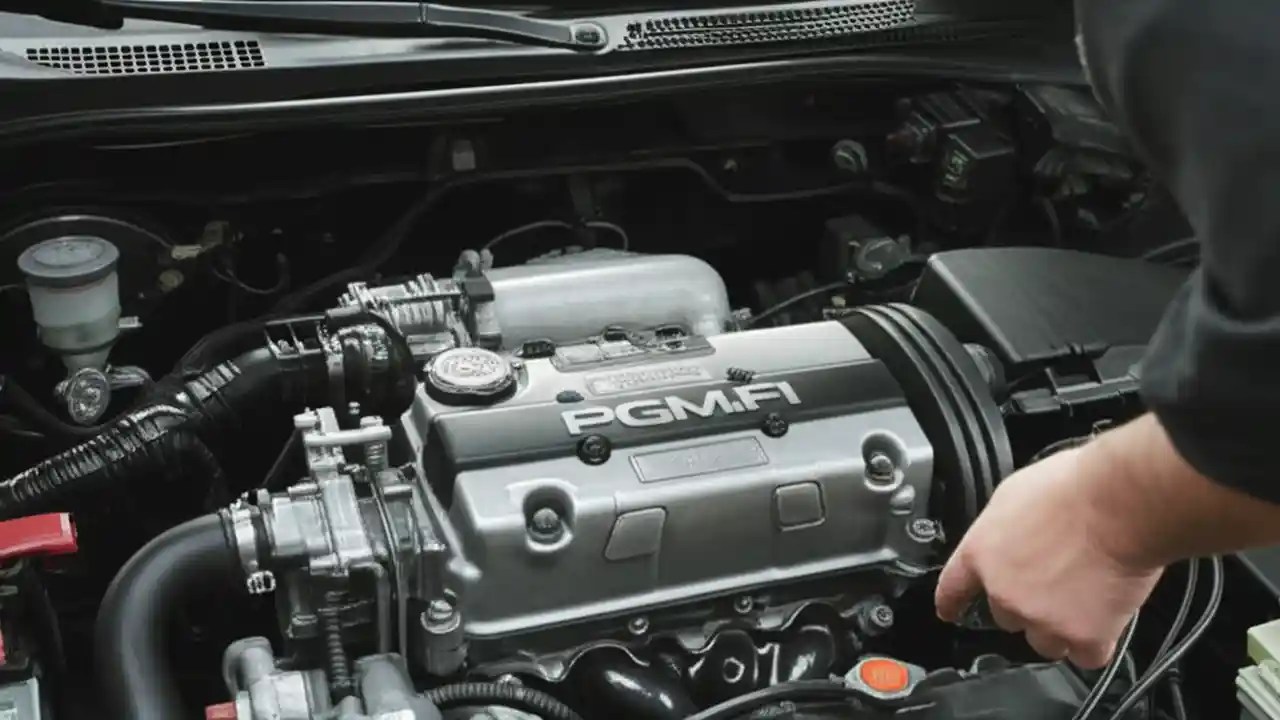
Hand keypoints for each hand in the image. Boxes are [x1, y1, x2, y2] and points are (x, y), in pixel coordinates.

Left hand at [934, 446, 1163, 668]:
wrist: (1118, 503)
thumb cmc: (1074, 487)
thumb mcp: (1014, 494)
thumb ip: (1003, 528)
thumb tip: (1012, 538)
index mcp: (982, 553)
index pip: (953, 588)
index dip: (951, 602)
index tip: (950, 611)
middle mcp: (1005, 592)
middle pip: (1006, 616)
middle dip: (1028, 602)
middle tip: (1057, 577)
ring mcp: (1042, 618)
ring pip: (1044, 641)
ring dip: (1059, 626)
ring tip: (1083, 595)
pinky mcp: (1082, 636)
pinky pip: (1084, 655)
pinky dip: (1094, 642)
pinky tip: (1104, 618)